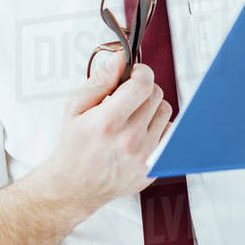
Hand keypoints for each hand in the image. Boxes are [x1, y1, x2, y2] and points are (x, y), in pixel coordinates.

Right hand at [46, 54, 171, 214]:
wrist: (76, 186)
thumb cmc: (74, 145)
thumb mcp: (76, 107)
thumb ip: (100, 80)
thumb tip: (120, 58)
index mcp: (108, 123)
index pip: (143, 84)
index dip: (141, 73)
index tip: (134, 74)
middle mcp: (129, 140)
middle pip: (156, 95)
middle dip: (143, 90)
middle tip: (127, 99)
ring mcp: (143, 157)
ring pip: (165, 112)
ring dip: (152, 109)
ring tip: (132, 118)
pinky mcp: (152, 168)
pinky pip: (169, 135)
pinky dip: (157, 130)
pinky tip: (139, 135)